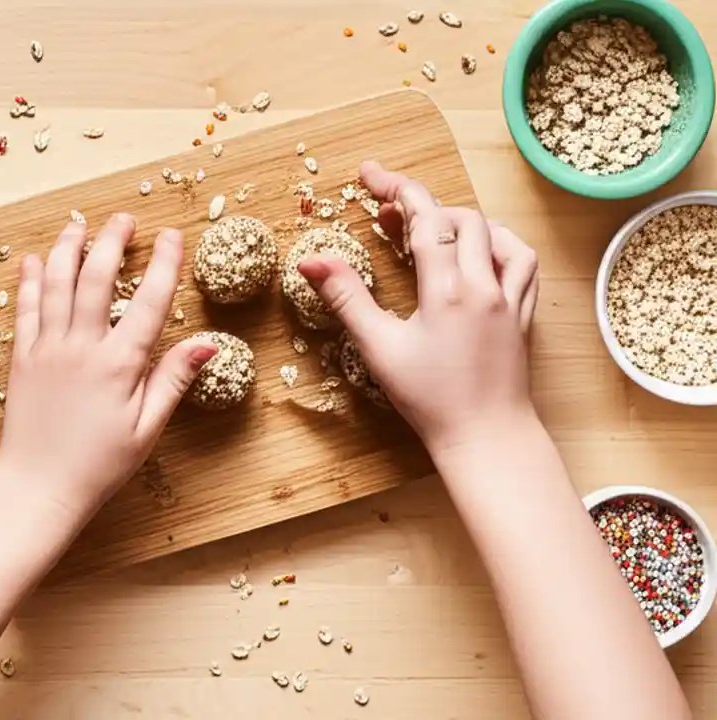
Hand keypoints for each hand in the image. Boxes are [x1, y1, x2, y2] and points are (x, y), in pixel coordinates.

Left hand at [0, 214, 216, 519]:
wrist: (37, 487)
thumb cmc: (98, 466)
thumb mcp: (146, 429)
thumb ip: (173, 381)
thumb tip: (207, 344)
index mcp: (120, 364)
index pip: (150, 301)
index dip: (165, 263)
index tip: (173, 235)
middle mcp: (82, 346)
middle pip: (98, 277)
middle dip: (112, 241)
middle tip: (124, 219)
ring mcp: (47, 348)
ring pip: (56, 282)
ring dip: (68, 248)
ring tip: (79, 224)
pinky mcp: (21, 358)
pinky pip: (26, 308)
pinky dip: (30, 279)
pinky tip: (33, 260)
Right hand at [298, 161, 539, 456]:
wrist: (485, 436)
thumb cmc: (429, 399)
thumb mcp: (377, 347)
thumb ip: (346, 297)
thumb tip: (310, 259)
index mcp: (446, 289)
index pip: (424, 218)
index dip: (395, 189)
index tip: (369, 174)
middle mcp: (484, 285)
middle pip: (459, 218)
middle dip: (422, 205)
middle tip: (386, 214)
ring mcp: (510, 298)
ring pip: (496, 234)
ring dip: (463, 221)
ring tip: (433, 230)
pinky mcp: (524, 314)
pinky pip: (522, 262)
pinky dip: (500, 245)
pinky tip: (482, 254)